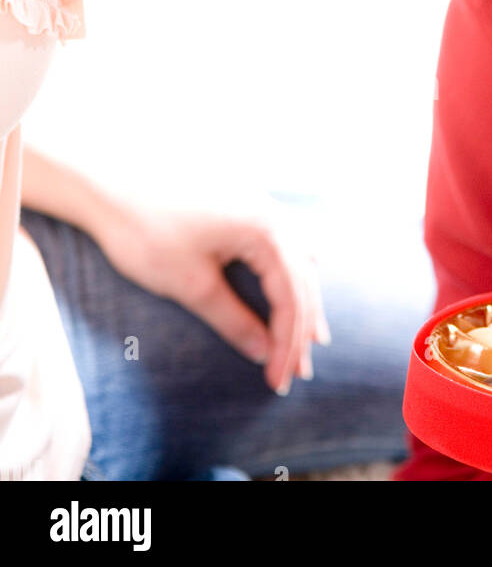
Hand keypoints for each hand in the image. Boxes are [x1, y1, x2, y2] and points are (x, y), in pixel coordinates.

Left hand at [95, 194, 329, 394]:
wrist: (110, 185)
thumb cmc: (147, 232)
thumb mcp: (190, 285)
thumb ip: (232, 319)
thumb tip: (262, 350)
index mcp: (264, 230)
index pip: (292, 295)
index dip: (287, 343)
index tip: (277, 381)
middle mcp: (271, 213)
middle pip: (302, 279)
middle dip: (300, 330)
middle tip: (295, 373)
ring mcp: (258, 205)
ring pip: (298, 260)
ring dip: (301, 302)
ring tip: (306, 340)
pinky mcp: (243, 205)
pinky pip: (282, 245)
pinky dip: (289, 276)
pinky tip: (287, 287)